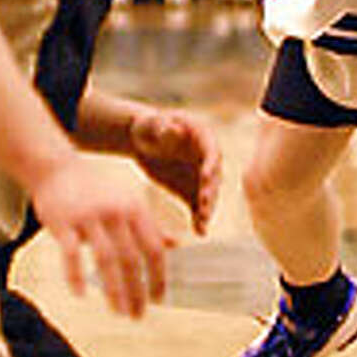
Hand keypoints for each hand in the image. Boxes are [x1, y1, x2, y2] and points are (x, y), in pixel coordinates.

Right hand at [32, 150, 172, 316]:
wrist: (56, 168)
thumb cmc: (96, 190)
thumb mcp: (128, 202)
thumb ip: (150, 224)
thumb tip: (176, 244)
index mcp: (135, 208)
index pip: (153, 247)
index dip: (158, 275)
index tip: (159, 298)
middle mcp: (115, 212)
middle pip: (131, 257)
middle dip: (137, 290)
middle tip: (138, 314)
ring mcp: (89, 217)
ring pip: (106, 259)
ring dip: (114, 289)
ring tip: (119, 311)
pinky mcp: (64, 222)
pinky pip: (71, 254)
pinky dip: (76, 276)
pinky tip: (81, 294)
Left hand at [128, 105, 221, 236]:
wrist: (142, 143)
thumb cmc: (148, 127)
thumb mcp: (153, 124)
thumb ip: (162, 126)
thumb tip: (174, 130)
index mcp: (202, 137)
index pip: (211, 151)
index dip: (210, 164)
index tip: (204, 176)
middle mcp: (206, 158)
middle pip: (214, 177)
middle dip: (209, 191)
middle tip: (204, 204)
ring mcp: (200, 176)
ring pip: (208, 195)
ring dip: (207, 209)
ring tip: (203, 223)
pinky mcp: (191, 190)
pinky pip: (197, 206)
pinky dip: (199, 219)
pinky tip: (199, 232)